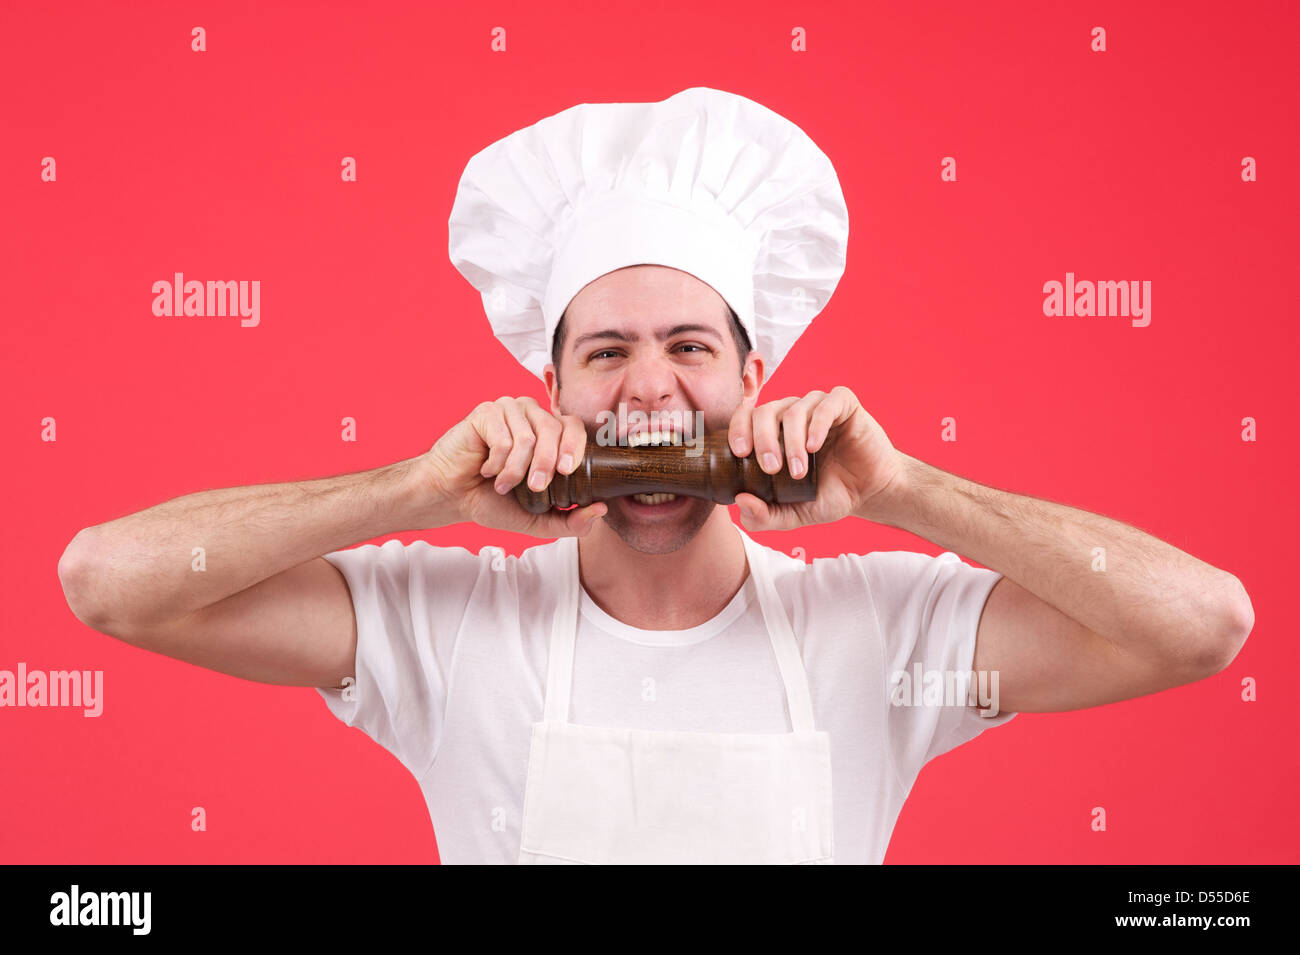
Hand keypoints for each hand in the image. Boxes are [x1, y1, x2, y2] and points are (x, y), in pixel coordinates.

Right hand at [416, 396, 606, 536]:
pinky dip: (497, 462)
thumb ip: (570, 521)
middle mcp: (532, 416)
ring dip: (516, 469)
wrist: (453, 496)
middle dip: (546, 462)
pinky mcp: (486, 412)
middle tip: (534, 487)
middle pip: (553, 428)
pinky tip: (487, 469)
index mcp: (549, 433)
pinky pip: (503, 436)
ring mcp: (509, 410)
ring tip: (503, 484)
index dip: (574, 446)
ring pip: (528, 436)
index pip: (574, 426)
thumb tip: (601, 510)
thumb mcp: (538, 520)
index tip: (566, 471)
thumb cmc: (494, 502)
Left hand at [727, 385, 907, 530]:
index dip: (738, 429)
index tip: (740, 453)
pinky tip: (814, 447)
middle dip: (763, 439)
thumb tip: (740, 502)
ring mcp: (818, 406)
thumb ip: (764, 517)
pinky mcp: (844, 405)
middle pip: (765, 411)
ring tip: (799, 471)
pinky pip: (826, 404)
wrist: (871, 492)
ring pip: (794, 410)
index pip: (746, 417)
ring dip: (792, 441)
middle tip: (771, 467)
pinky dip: (817, 424)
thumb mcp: (792, 515)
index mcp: (773, 431)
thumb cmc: (828, 496)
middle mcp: (792, 413)